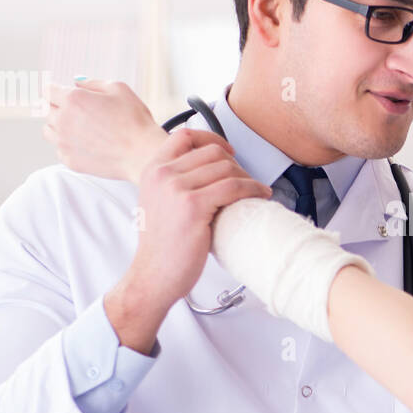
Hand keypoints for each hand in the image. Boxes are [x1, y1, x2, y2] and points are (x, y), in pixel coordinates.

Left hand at [43, 79, 165, 181]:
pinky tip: (86, 144)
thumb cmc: (134, 120)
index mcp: (73, 99)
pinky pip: (59, 149)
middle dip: (58, 107)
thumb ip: (92, 83)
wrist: (142, 154)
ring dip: (58, 126)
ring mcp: (64, 142)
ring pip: (48, 130)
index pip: (48, 90)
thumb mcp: (118, 89)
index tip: (61, 93)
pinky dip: (68, 145)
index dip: (55, 90)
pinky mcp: (69, 160)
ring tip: (79, 128)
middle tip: (78, 111)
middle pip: (46, 109)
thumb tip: (76, 82)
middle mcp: (63, 120)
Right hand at [124, 127, 271, 310]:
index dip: (212, 139)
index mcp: (152, 170)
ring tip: (255, 190)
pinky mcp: (193, 206)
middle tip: (246, 181)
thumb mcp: (159, 202)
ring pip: (226, 168)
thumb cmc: (162, 246)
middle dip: (235, 165)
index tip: (228, 153)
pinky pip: (233, 187)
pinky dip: (253, 189)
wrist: (153, 276)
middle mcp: (162, 175)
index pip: (185, 136)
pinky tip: (260, 196)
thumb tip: (210, 168)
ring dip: (247, 178)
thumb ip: (175, 181)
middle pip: (212, 152)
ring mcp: (176, 189)